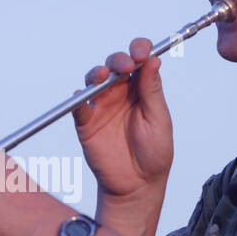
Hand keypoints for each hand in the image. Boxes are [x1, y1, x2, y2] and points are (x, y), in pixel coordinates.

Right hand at [72, 38, 172, 215]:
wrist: (138, 184)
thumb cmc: (154, 153)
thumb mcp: (158, 120)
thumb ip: (152, 91)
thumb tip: (154, 60)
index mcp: (142, 89)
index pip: (140, 60)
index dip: (140, 50)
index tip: (142, 52)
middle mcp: (121, 93)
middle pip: (115, 65)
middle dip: (119, 59)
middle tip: (126, 65)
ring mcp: (102, 106)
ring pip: (94, 79)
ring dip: (97, 73)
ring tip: (103, 75)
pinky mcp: (87, 123)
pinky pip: (78, 107)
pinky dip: (78, 99)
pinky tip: (83, 97)